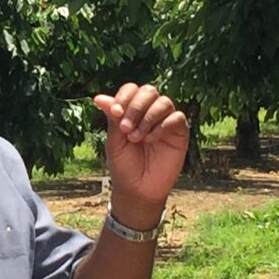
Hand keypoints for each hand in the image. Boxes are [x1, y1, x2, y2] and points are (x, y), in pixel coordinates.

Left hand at [92, 82, 188, 227]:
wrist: (137, 189)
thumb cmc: (124, 165)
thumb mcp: (114, 141)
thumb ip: (112, 119)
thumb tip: (99, 97)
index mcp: (132, 111)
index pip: (132, 89)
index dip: (124, 96)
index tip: (115, 113)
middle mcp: (150, 112)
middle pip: (149, 91)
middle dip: (136, 106)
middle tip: (126, 128)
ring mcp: (166, 121)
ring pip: (164, 102)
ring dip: (147, 117)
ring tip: (137, 137)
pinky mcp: (180, 133)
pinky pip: (177, 117)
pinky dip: (162, 126)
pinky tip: (151, 140)